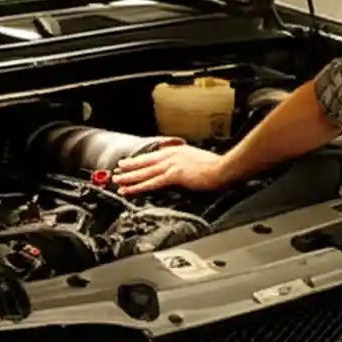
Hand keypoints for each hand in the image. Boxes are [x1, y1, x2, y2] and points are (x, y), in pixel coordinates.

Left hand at [113, 144, 229, 195]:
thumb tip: (184, 167)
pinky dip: (138, 187)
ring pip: (145, 172)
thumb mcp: (199, 159)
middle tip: (117, 170)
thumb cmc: (216, 166)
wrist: (223, 168)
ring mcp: (171, 165)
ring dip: (129, 177)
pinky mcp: (173, 175)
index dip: (142, 159)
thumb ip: (188, 162)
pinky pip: (151, 183)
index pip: (155, 155)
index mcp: (177, 150)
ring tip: (118, 181)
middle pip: (146, 161)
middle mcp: (172, 155)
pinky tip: (130, 190)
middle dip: (130, 166)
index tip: (132, 161)